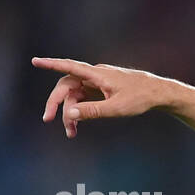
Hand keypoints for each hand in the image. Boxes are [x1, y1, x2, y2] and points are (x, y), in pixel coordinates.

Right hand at [32, 57, 165, 137]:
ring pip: (75, 95)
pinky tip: (78, 125)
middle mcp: (95, 75)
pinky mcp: (102, 89)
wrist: (159, 94)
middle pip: (67, 86)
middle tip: (48, 120)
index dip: (51, 64)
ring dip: (70, 112)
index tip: (34, 61)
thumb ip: (93, 111)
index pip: (69, 67)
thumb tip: (70, 113)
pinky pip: (84, 98)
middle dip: (56, 102)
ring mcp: (98, 82)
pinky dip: (80, 110)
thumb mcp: (117, 108)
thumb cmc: (141, 98)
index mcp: (97, 74)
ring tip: (71, 133)